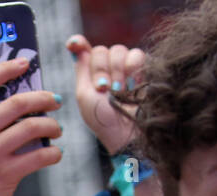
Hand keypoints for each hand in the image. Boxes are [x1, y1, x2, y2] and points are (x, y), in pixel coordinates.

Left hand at [66, 35, 143, 154]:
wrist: (127, 130)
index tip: (73, 45)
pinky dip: (133, 69)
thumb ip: (81, 68)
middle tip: (104, 89)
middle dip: (100, 70)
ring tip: (119, 91)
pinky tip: (132, 86)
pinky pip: (137, 54)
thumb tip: (75, 44)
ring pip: (119, 50)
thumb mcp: (85, 95)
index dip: (78, 44)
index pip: (83, 50)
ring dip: (116, 72)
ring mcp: (125, 67)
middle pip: (100, 50)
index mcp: (90, 74)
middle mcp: (106, 68)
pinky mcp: (143, 69)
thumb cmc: (102, 118)